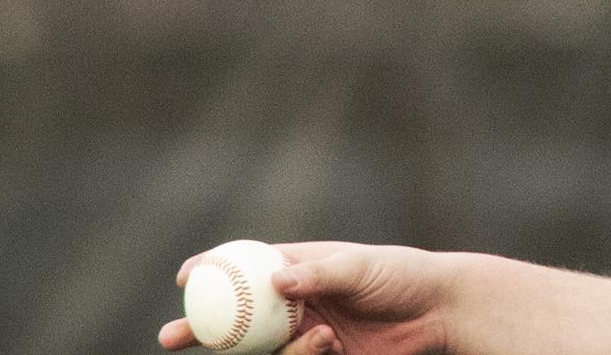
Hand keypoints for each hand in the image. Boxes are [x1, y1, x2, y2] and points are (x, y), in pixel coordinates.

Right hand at [159, 241, 459, 354]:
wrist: (438, 310)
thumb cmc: (401, 274)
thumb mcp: (361, 266)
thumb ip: (320, 273)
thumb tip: (276, 279)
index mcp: (297, 265)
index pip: (243, 264)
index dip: (210, 269)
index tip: (184, 277)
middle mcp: (294, 300)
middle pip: (235, 314)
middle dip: (200, 326)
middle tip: (171, 336)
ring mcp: (304, 331)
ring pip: (261, 347)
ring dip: (275, 349)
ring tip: (320, 337)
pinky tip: (331, 343)